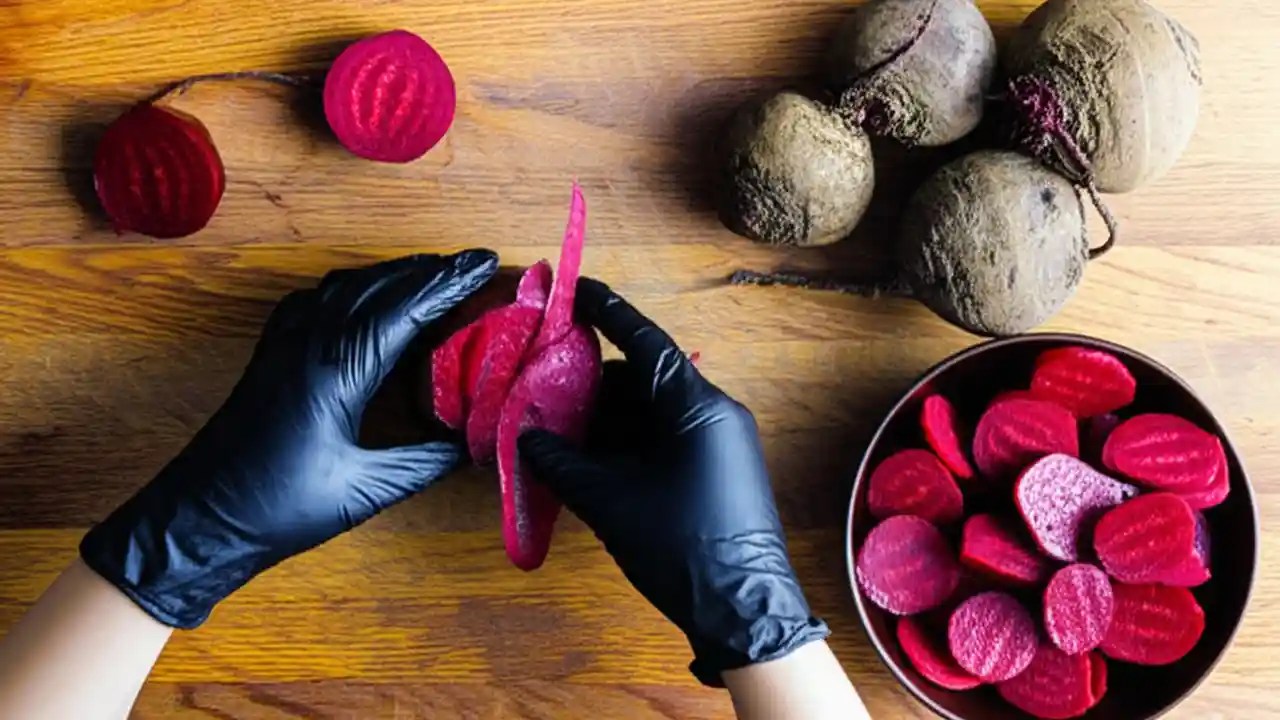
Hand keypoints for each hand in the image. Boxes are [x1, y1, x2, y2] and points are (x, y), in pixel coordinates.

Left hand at [80, 250, 498, 628]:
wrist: (200, 518)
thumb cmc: (279, 508)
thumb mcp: (365, 491)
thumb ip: (425, 462)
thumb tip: (478, 442)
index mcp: (336, 370)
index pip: (405, 308)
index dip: (449, 284)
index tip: (487, 263)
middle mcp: (309, 342)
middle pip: (379, 285)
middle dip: (430, 270)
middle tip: (474, 264)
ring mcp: (285, 342)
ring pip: (347, 286)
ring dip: (393, 274)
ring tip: (435, 274)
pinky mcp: (271, 352)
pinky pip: (318, 298)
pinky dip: (355, 287)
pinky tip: (370, 296)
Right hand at [518, 279, 828, 685]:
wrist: (744, 610)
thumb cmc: (681, 548)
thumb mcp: (611, 502)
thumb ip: (564, 464)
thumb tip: (527, 439)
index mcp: (697, 406)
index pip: (645, 341)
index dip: (607, 312)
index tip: (576, 290)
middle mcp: (715, 413)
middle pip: (645, 379)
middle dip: (593, 385)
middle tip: (545, 391)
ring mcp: (721, 441)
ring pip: (653, 412)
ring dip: (608, 420)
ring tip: (559, 435)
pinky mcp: (719, 468)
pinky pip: (667, 438)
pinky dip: (629, 443)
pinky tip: (591, 462)